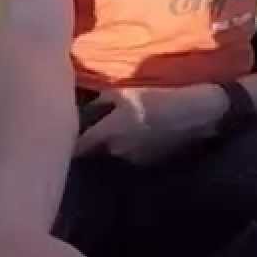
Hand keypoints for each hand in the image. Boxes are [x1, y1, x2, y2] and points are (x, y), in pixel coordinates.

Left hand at [74, 86, 224, 163]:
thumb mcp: (124, 92)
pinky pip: (130, 157)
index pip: (78, 146)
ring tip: (118, 132)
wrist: (197, 114)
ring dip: (112, 146)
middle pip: (94, 152)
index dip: (67, 143)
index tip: (59, 136)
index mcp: (108, 133)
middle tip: (89, 129)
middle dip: (91, 143)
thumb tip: (86, 109)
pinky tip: (139, 137)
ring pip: (113, 154)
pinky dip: (130, 149)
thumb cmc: (158, 97)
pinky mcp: (149, 164)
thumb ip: (100, 102)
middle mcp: (116, 152)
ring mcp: (133, 161)